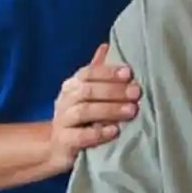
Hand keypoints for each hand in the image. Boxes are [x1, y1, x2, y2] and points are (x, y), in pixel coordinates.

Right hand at [48, 43, 139, 171]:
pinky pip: (80, 137)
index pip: (88, 73)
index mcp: (72, 85)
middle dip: (113, 90)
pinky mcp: (64, 142)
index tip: (129, 72)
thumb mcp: (85, 93)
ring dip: (109, 109)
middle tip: (136, 93)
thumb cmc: (77, 116)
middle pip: (87, 90)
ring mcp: (62, 121)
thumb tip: (107, 46)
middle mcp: (65, 100)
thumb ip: (97, 72)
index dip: (108, 72)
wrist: (55, 147)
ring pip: (84, 111)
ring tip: (131, 110)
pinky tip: (114, 131)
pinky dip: (98, 134)